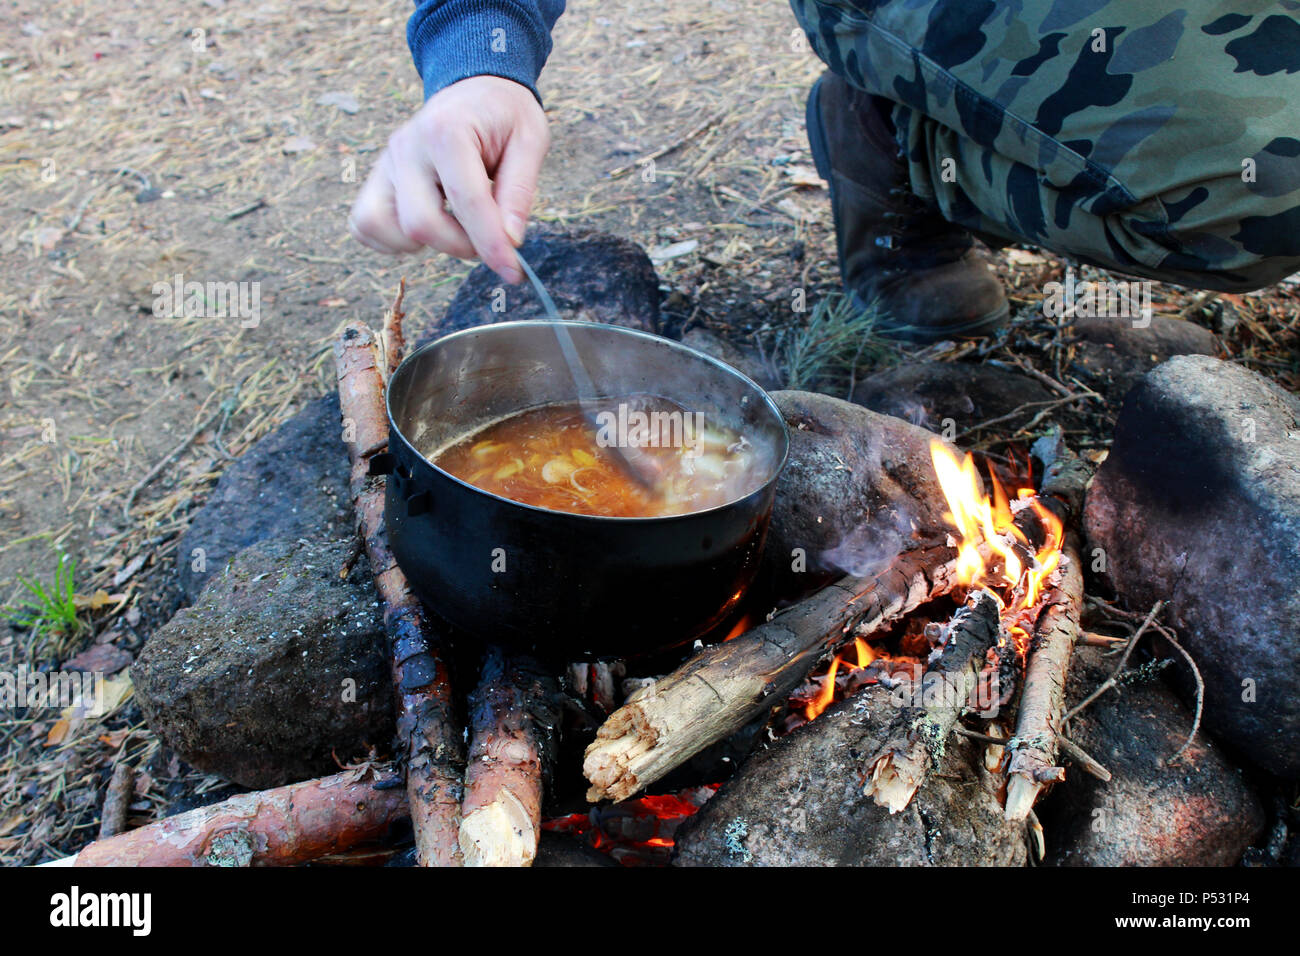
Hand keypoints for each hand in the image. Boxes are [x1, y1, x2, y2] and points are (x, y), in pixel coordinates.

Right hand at [348, 76, 549, 283]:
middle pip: (420, 223)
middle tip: (487, 236)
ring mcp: (386, 162)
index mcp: (447, 131)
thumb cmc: (505, 116)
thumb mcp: (531, 141)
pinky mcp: (377, 178)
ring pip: (383, 226)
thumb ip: (519, 191)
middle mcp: (407, 146)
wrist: (476, 89)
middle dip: (460, 246)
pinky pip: (364, 223)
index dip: (491, 244)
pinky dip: (391, 239)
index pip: (466, 201)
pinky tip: (426, 230)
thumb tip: (509, 241)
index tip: (512, 271)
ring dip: (424, 244)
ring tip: (455, 228)